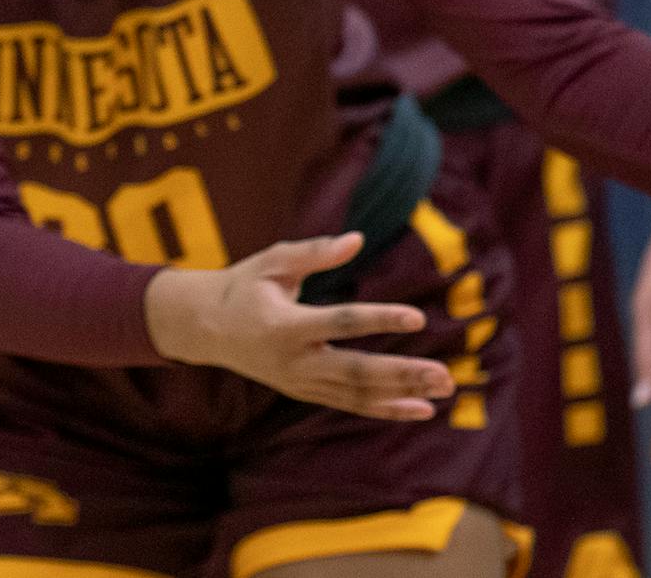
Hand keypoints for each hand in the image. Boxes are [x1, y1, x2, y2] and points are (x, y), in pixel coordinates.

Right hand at [145, 233, 454, 418]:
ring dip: (403, 392)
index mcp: (285, 325)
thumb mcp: (272, 261)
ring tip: (444, 387)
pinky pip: (350, 404)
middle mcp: (294, 362)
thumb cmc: (243, 286)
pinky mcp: (305, 392)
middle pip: (356, 371)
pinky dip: (386, 409)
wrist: (205, 328)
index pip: (340, 324)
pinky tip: (420, 409)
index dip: (379, 320)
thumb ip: (314, 253)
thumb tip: (357, 240)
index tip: (418, 319)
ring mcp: (300, 382)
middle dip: (402, 373)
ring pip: (358, 393)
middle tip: (445, 374)